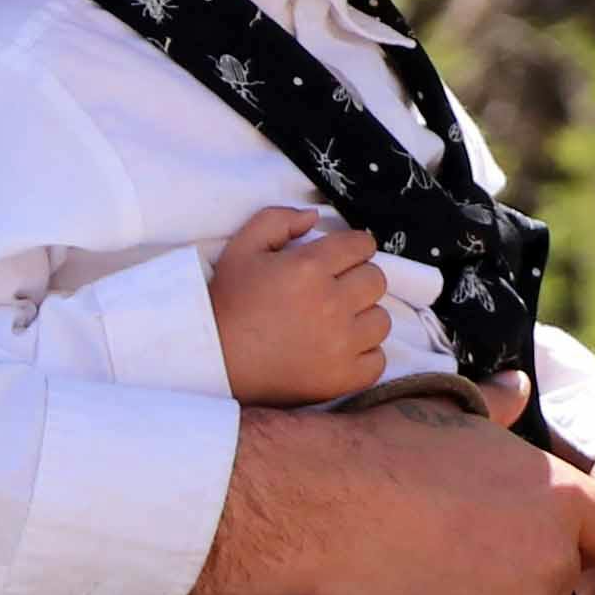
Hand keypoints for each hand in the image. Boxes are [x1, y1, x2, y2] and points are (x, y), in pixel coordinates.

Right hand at [189, 397, 594, 594]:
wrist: (322, 508)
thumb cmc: (380, 452)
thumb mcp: (449, 414)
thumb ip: (499, 407)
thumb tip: (518, 385)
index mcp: (560, 490)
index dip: (578, 533)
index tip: (535, 535)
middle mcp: (557, 548)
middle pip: (569, 577)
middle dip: (533, 572)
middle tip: (473, 558)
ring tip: (448, 587)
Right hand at [202, 207, 395, 407]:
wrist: (214, 360)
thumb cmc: (227, 302)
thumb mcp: (242, 248)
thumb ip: (278, 220)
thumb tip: (315, 217)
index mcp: (309, 267)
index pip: (361, 245)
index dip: (353, 248)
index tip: (343, 258)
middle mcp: (331, 303)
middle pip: (376, 280)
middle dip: (358, 279)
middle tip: (336, 289)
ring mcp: (340, 344)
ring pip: (381, 319)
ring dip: (363, 317)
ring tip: (337, 321)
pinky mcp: (342, 378)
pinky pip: (377, 360)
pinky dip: (364, 355)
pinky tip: (340, 350)